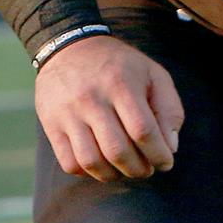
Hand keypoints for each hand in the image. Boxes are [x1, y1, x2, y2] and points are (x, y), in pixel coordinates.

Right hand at [35, 34, 183, 181]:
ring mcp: (68, 113)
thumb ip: (169, 108)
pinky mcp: (51, 124)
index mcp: (121, 84)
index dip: (158, 154)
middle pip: (117, 151)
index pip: (143, 131)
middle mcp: (92, 99)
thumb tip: (171, 146)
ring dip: (114, 175)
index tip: (166, 163)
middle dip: (139, 169)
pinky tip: (102, 164)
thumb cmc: (120, 65)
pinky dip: (89, 172)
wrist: (70, 47)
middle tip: (147, 169)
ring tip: (125, 169)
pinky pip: (70, 162)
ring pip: (91, 162)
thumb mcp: (153, 74)